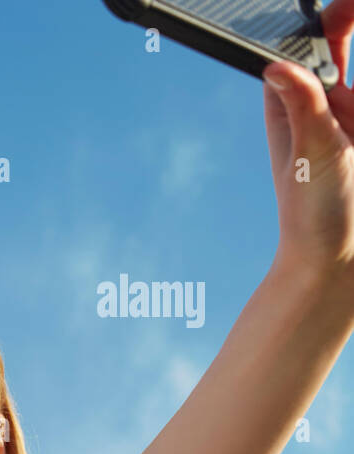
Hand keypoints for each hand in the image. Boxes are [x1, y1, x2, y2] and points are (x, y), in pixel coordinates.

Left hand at [262, 0, 353, 284]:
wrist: (341, 259)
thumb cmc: (313, 212)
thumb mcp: (311, 154)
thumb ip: (303, 107)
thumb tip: (276, 66)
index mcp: (293, 102)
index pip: (309, 44)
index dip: (331, 18)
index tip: (348, 5)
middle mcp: (322, 103)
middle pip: (339, 46)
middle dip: (350, 23)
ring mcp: (349, 116)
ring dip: (353, 59)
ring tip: (350, 94)